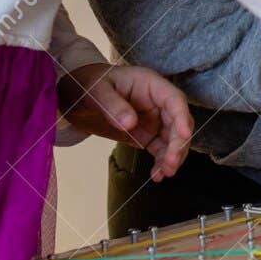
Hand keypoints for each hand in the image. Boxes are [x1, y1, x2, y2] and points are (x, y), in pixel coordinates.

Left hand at [57, 63, 193, 182]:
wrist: (76, 96)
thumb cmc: (87, 85)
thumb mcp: (95, 92)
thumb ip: (112, 105)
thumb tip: (131, 123)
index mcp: (150, 84)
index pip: (174, 99)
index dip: (182, 117)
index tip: (184, 135)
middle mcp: (157, 102)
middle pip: (178, 122)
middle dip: (178, 143)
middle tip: (170, 163)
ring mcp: (153, 119)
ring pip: (173, 138)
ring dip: (173, 156)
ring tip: (163, 173)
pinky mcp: (146, 135)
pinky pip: (160, 149)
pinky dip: (161, 162)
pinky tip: (157, 175)